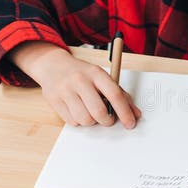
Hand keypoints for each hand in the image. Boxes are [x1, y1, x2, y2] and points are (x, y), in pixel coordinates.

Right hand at [10, 42, 140, 127]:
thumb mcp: (101, 77)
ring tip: (90, 112)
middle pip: (99, 111)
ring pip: (85, 119)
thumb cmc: (82, 73)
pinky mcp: (54, 100)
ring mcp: (65, 90)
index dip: (124, 112)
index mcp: (96, 73)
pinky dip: (78, 121)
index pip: (114, 94)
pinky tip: (78, 110)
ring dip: (91, 121)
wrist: (52, 64)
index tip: (130, 123)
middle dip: (107, 121)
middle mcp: (80, 80)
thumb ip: (120, 95)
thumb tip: (135, 114)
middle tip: (107, 119)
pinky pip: (72, 122)